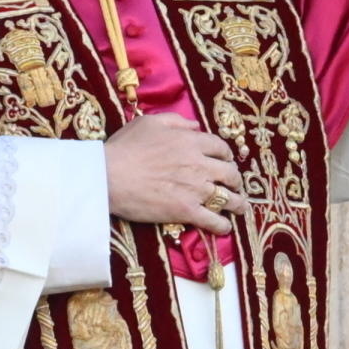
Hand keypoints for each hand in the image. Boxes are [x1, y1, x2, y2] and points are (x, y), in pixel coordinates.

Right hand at [102, 115, 244, 232]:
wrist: (108, 176)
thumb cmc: (125, 147)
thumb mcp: (150, 122)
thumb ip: (176, 121)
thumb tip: (195, 126)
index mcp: (191, 142)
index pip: (221, 147)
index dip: (226, 155)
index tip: (225, 160)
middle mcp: (199, 165)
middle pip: (229, 173)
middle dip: (234, 179)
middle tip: (233, 184)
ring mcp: (195, 189)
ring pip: (228, 198)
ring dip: (237, 203)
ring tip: (240, 207)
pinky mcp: (186, 211)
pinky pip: (213, 220)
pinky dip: (222, 225)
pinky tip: (225, 227)